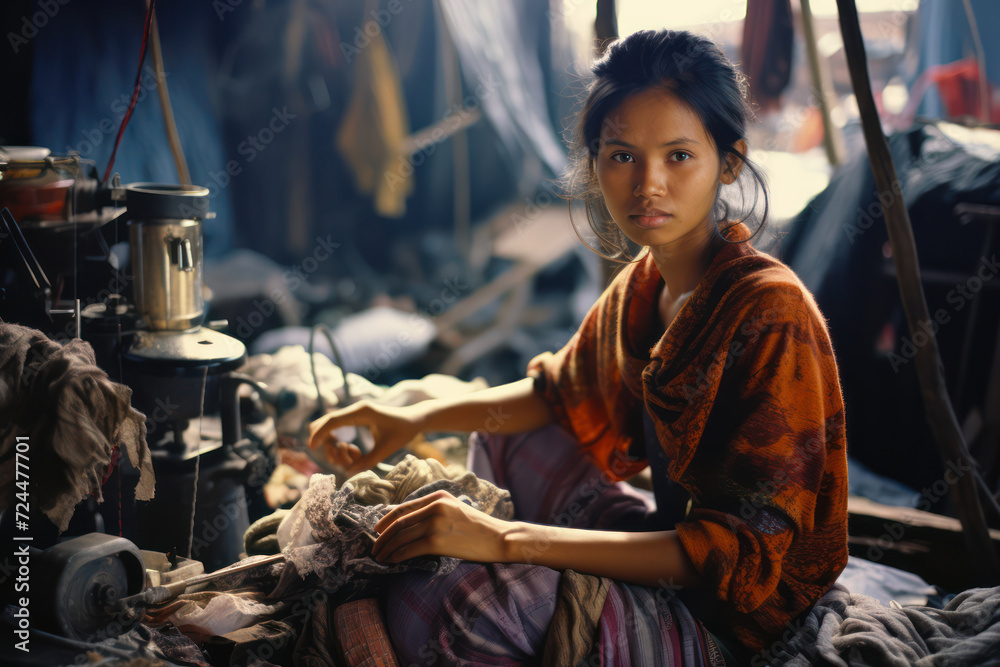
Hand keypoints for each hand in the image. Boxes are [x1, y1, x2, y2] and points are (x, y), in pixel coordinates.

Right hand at [308, 400, 421, 474]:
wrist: (414, 419)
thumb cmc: (403, 432)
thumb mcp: (387, 449)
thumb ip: (368, 460)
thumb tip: (348, 472)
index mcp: (362, 412)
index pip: (333, 421)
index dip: (320, 433)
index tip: (312, 446)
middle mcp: (356, 410)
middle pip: (326, 420)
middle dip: (325, 441)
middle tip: (338, 457)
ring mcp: (355, 413)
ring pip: (329, 425)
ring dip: (332, 444)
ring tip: (352, 454)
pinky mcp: (356, 418)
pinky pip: (337, 428)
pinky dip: (338, 442)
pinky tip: (353, 451)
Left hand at [372, 490, 511, 563]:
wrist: (498, 538)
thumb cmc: (478, 528)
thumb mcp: (455, 509)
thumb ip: (434, 511)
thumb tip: (408, 524)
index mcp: (437, 497)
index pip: (403, 508)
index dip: (386, 520)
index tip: (377, 530)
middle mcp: (434, 506)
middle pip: (398, 523)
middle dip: (382, 537)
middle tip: (373, 548)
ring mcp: (434, 523)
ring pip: (400, 537)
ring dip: (386, 549)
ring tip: (379, 557)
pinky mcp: (436, 541)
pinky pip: (408, 550)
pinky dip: (395, 556)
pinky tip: (391, 562)